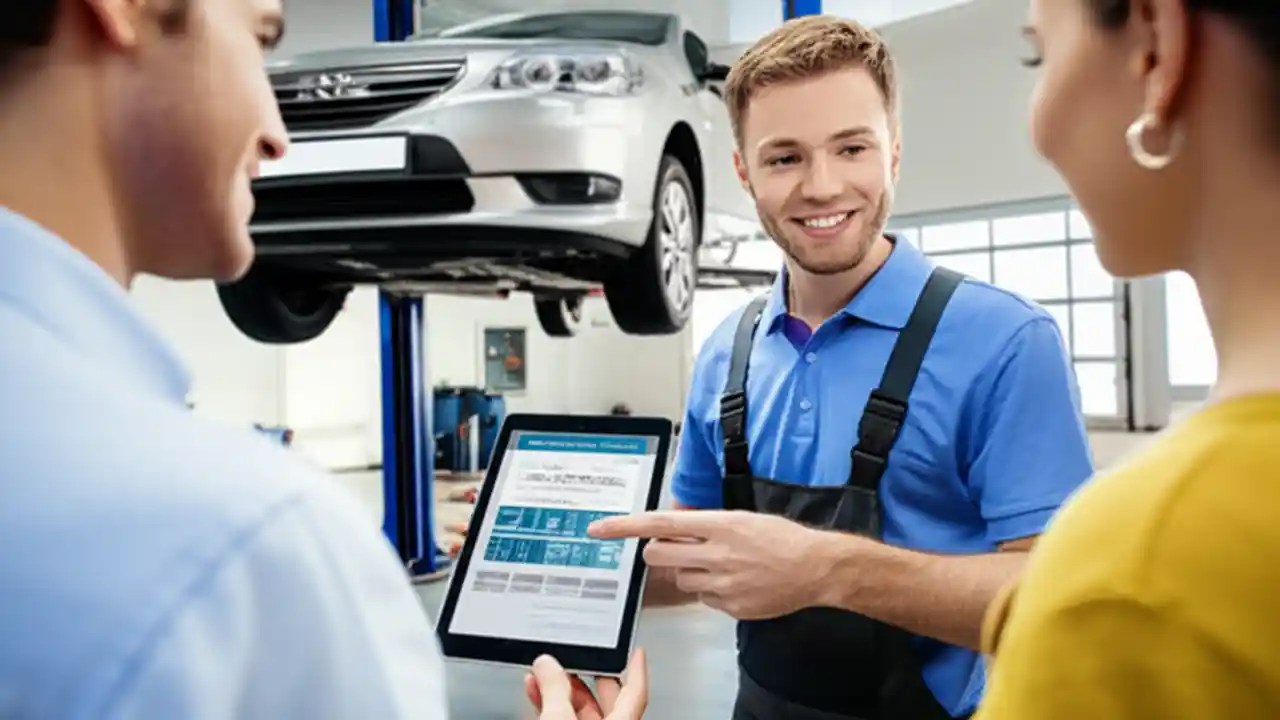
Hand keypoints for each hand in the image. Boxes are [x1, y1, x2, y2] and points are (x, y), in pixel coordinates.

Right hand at [525, 649, 647, 719]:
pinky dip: (552, 707)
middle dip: (587, 674)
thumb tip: (547, 665)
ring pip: (582, 711)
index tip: (636, 651)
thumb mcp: (558, 718)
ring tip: (544, 673)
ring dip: (563, 691)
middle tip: (578, 655)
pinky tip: (536, 694)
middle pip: (606, 699)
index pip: (636, 690)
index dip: (636, 668)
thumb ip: (554, 689)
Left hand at [590, 510, 841, 619]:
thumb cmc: (782, 538)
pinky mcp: (730, 606)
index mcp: (720, 524)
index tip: (599, 529)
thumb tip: (673, 523)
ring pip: (680, 579)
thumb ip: (705, 522)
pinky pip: (703, 598)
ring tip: (720, 565)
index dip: (625, 527)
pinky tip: (735, 581)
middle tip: (675, 548)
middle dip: (658, 552)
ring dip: (689, 571)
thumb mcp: (742, 517)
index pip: (659, 523)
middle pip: (658, 555)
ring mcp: (723, 583)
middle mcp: (717, 553)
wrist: (815, 569)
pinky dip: (711, 590)